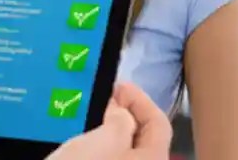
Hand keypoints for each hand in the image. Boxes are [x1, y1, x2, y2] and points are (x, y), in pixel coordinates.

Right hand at [47, 83, 171, 159]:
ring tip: (86, 119)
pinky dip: (97, 152)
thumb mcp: (106, 139)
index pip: (159, 125)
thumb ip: (121, 119)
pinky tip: (77, 144)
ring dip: (107, 135)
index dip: (141, 101)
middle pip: (142, 143)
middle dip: (123, 118)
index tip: (117, 86)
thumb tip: (121, 114)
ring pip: (122, 156)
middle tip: (101, 101)